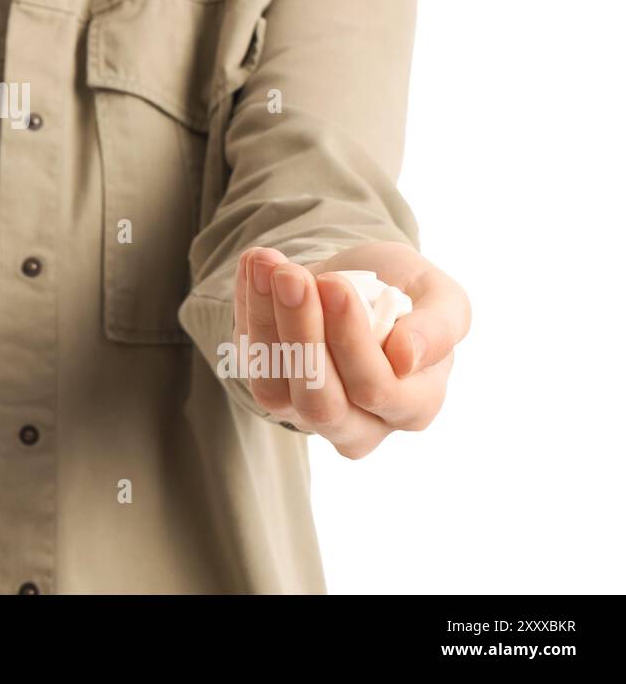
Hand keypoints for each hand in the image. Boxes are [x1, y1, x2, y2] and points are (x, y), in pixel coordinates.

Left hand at [233, 241, 469, 457]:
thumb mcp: (442, 299)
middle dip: (301, 332)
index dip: (351, 339)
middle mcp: (361, 424)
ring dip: (265, 321)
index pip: (377, 389)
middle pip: (321, 401)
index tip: (334, 284)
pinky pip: (252, 364)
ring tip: (266, 265)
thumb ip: (439, 328)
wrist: (366, 284)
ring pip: (277, 388)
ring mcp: (309, 414)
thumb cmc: (412, 298)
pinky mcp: (273, 390)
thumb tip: (407, 356)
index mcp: (414, 406)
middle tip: (290, 276)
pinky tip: (254, 267)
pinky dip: (247, 312)